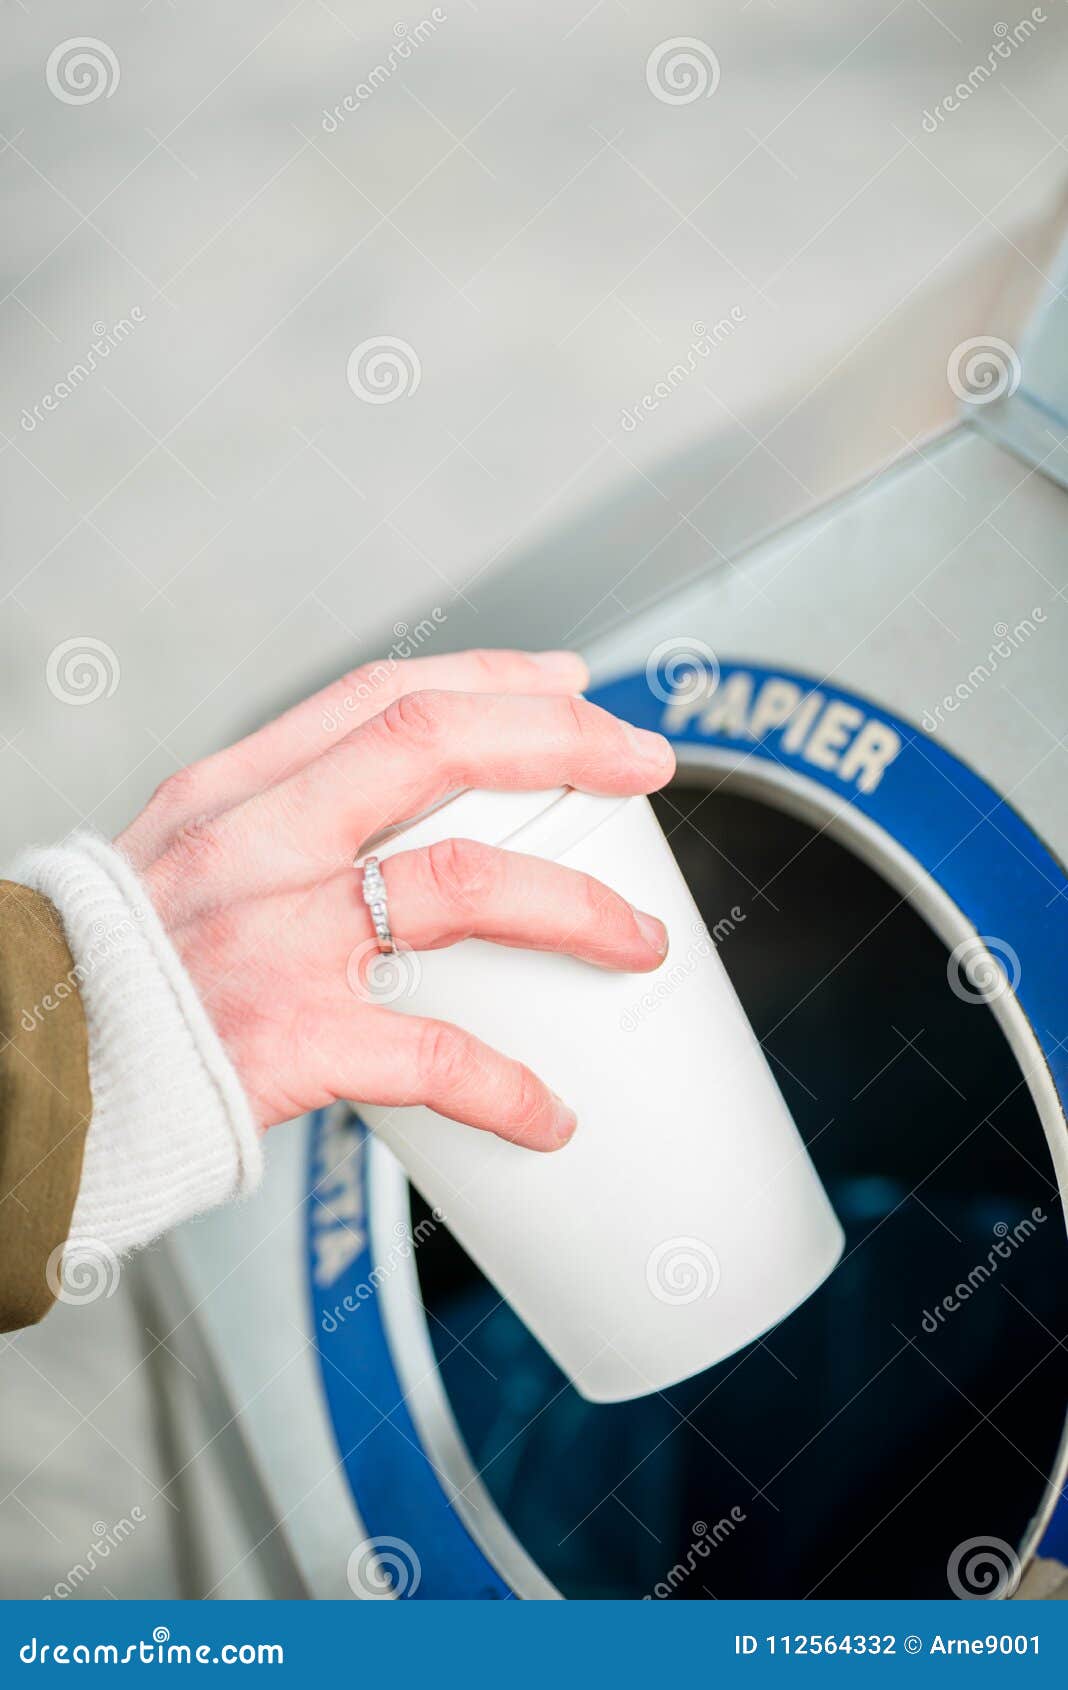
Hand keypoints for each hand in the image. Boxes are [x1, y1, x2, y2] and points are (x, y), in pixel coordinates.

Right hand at [119, 648, 674, 1149]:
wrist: (24, 1088)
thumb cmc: (110, 989)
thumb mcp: (177, 871)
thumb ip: (274, 841)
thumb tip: (393, 842)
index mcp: (228, 794)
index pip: (380, 695)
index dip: (492, 680)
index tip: (569, 686)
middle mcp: (251, 844)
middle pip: (433, 744)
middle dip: (561, 741)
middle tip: (646, 761)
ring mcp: (270, 938)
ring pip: (462, 882)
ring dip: (576, 905)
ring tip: (642, 942)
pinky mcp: (285, 1042)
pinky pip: (435, 1055)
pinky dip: (510, 1086)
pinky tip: (550, 1114)